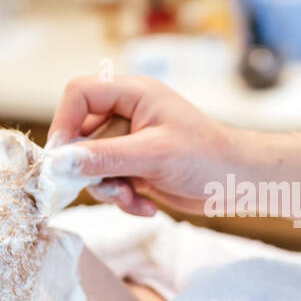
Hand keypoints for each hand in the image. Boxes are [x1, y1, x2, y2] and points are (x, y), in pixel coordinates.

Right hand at [48, 75, 241, 215]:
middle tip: (111, 187)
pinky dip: (123, 198)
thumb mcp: (154, 155)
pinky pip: (110, 182)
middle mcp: (128, 114)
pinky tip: (147, 206)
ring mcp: (131, 142)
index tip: (62, 157)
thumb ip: (105, 156)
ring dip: (109, 188)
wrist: (240, 184)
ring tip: (133, 198)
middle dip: (92, 168)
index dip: (65, 122)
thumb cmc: (208, 158)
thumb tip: (60, 161)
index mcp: (134, 94)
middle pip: (81, 135)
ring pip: (93, 164)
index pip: (80, 93)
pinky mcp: (136, 167)